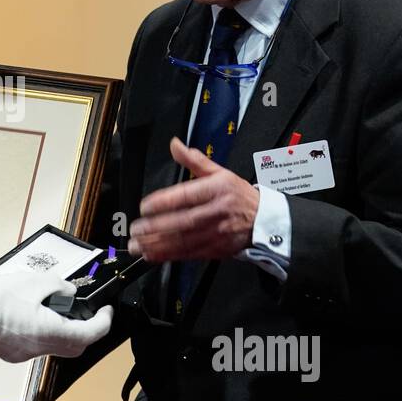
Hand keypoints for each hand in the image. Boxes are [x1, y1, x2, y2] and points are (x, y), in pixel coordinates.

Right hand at [0, 271, 112, 363]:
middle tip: (89, 313)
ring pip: (58, 347)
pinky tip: (34, 317)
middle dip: (88, 331)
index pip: (90, 334)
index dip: (104, 322)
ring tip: (58, 311)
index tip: (106, 311)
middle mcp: (41, 347)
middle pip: (77, 347)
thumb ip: (58, 286)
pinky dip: (45, 334)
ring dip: (65, 332)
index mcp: (50, 330)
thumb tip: (69, 293)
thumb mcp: (33, 281)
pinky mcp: (15, 354)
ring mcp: (27, 354)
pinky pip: (39, 346)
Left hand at [128, 137, 258, 261]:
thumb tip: (175, 145)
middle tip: (136, 228)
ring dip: (158, 244)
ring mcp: (217, 233)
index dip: (164, 202)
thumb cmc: (239, 195)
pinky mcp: (216, 249)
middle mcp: (217, 211)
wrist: (265, 220)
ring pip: (185, 240)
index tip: (145, 206)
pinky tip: (153, 254)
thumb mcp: (220, 172)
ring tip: (138, 244)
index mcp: (217, 189)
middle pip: (184, 221)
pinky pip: (190, 253)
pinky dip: (169, 255)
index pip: (187, 195)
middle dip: (157, 227)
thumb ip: (194, 160)